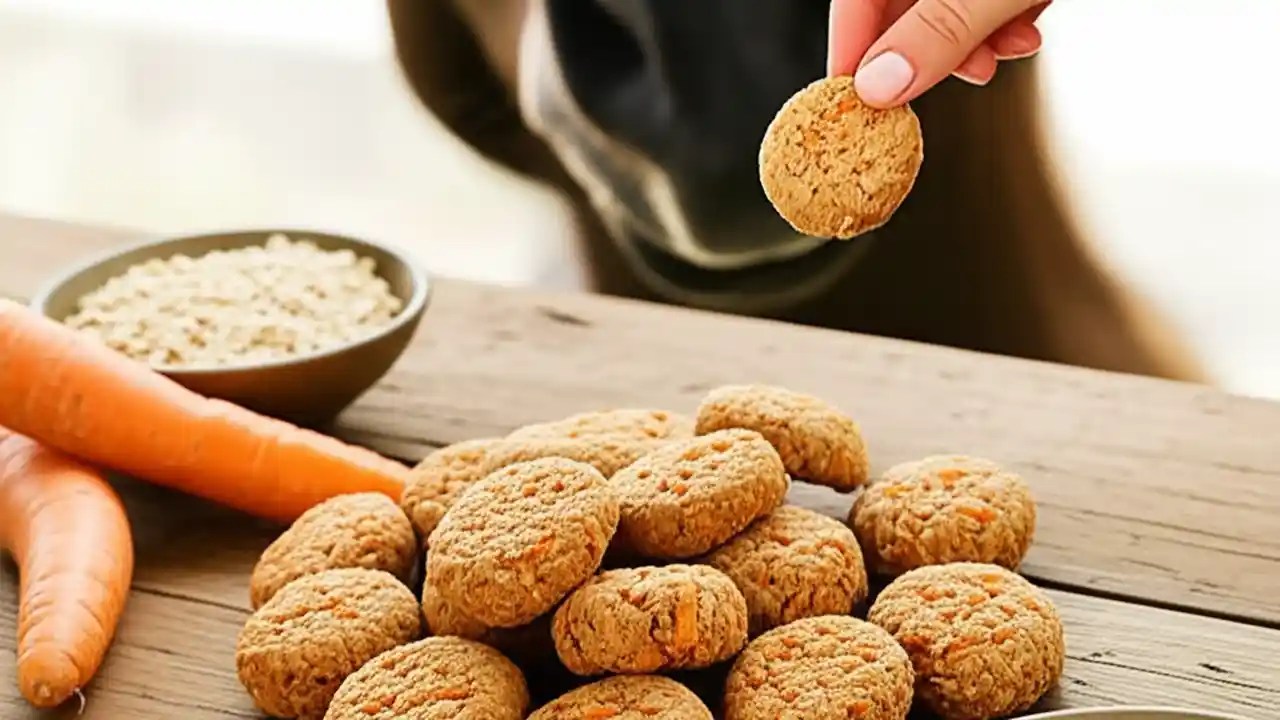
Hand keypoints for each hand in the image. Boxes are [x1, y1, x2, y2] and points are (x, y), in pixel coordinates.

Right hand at [828, 0, 1050, 107]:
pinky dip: (1001, 27)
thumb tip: (880, 85)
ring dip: (973, 44)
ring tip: (1004, 52)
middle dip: (927, 50)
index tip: (850, 98)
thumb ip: (940, 31)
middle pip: (899, 7)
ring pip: (947, 11)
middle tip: (943, 81)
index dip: (848, 48)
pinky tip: (1023, 35)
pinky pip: (982, 5)